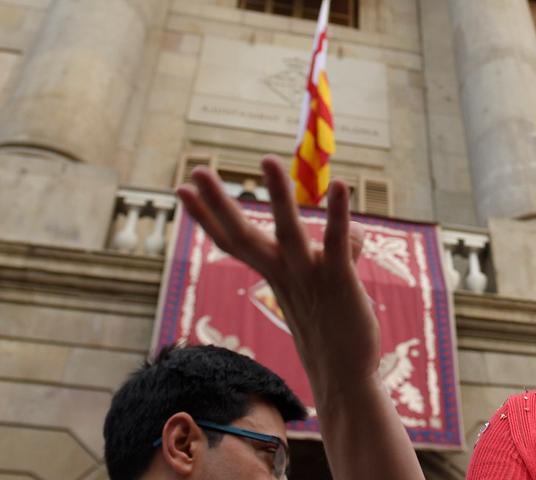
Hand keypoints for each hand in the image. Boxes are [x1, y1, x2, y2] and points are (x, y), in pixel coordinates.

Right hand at [176, 156, 380, 389]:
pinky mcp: (339, 280)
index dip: (207, 215)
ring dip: (278, 195)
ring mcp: (310, 276)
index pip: (232, 240)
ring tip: (266, 159)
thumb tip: (354, 235)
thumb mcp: (329, 282)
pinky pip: (338, 241)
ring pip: (288, 231)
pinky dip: (338, 213)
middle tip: (194, 170)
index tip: (181, 189)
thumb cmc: (334, 328)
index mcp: (273, 273)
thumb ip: (337, 252)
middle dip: (219, 202)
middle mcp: (284, 272)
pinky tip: (341, 185)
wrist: (346, 375)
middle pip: (243, 234)